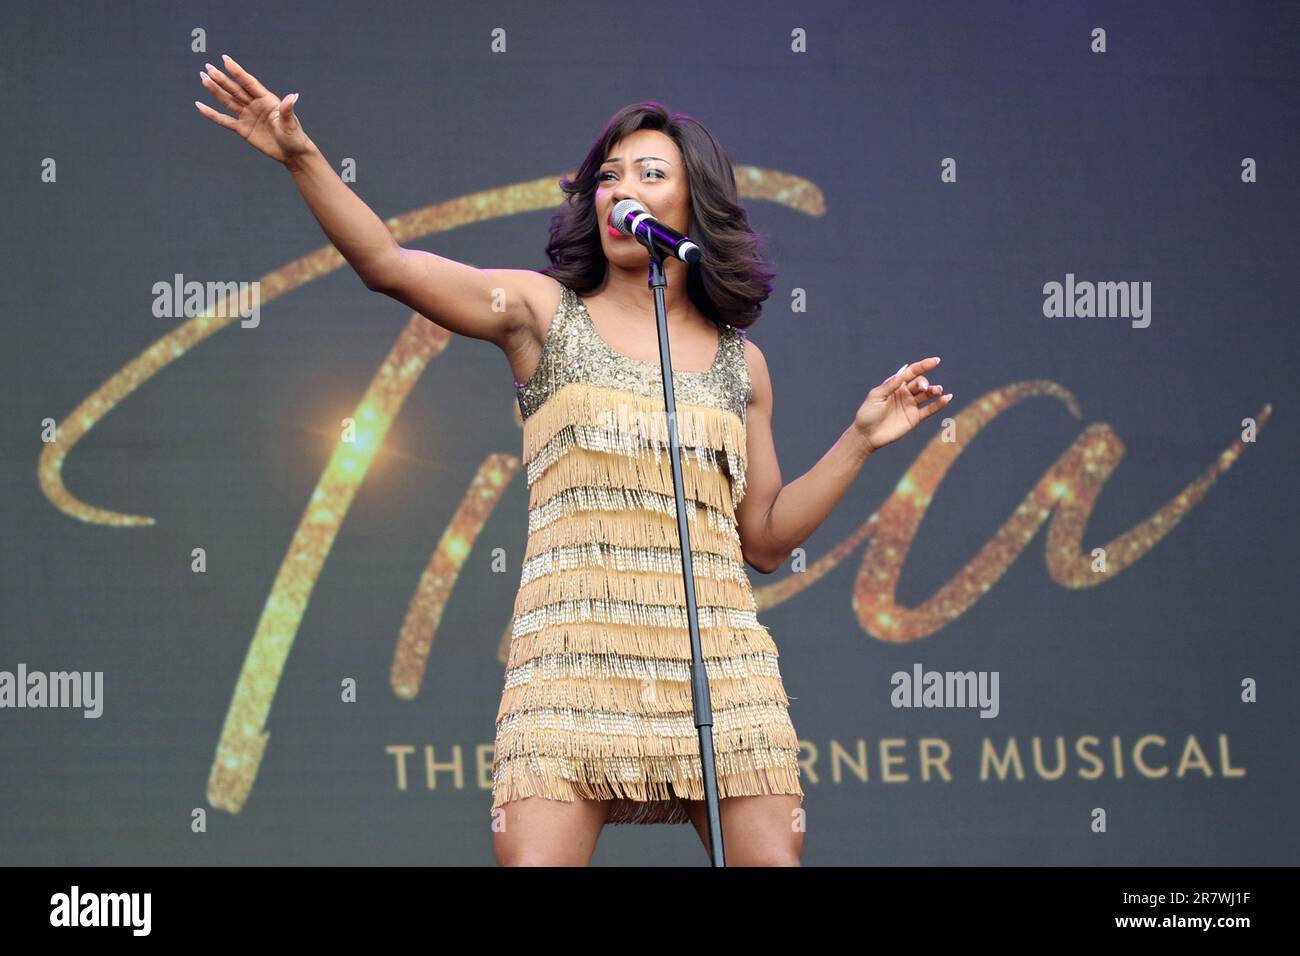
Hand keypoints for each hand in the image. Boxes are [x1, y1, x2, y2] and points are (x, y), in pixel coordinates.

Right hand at [194, 54, 311, 164]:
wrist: (292, 153)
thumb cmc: (294, 136)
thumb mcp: (290, 123)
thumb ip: (287, 110)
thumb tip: (292, 96)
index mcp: (266, 99)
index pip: (248, 83)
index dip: (237, 71)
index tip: (225, 59)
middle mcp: (255, 105)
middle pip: (235, 89)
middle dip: (221, 78)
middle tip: (207, 67)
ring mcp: (247, 116)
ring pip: (228, 101)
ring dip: (215, 90)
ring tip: (203, 78)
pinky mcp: (242, 129)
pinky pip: (224, 120)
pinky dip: (211, 114)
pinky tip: (200, 106)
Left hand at [853, 357, 951, 452]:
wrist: (866, 435)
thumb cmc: (868, 413)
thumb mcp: (876, 396)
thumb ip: (890, 385)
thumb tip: (903, 370)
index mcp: (895, 385)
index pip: (912, 372)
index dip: (924, 365)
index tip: (936, 361)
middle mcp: (905, 393)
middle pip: (920, 382)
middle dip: (924, 383)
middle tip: (923, 388)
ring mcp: (910, 405)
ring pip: (927, 395)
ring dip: (934, 390)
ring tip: (938, 390)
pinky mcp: (914, 418)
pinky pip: (929, 409)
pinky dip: (939, 404)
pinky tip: (947, 398)